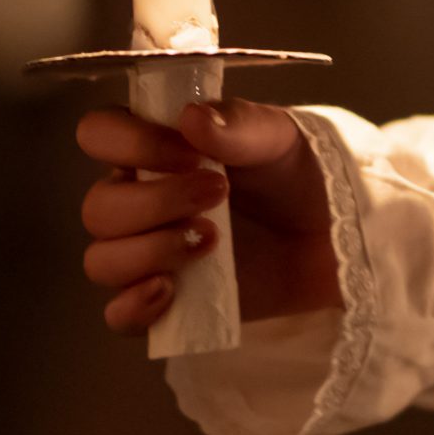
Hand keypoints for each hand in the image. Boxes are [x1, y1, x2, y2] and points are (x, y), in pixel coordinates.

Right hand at [75, 99, 340, 334]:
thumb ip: (238, 124)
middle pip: (98, 207)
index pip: (100, 135)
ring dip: (149, 252)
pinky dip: (134, 307)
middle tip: (216, 197)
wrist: (335, 239)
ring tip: (210, 242)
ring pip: (102, 261)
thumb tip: (190, 117)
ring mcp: (146, 255)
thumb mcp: (279, 138)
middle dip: (154, 203)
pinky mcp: (165, 305)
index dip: (131, 143)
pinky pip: (118, 317)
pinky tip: (171, 292)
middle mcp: (137, 200)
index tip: (188, 154)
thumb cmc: (297, 176)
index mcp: (152, 149)